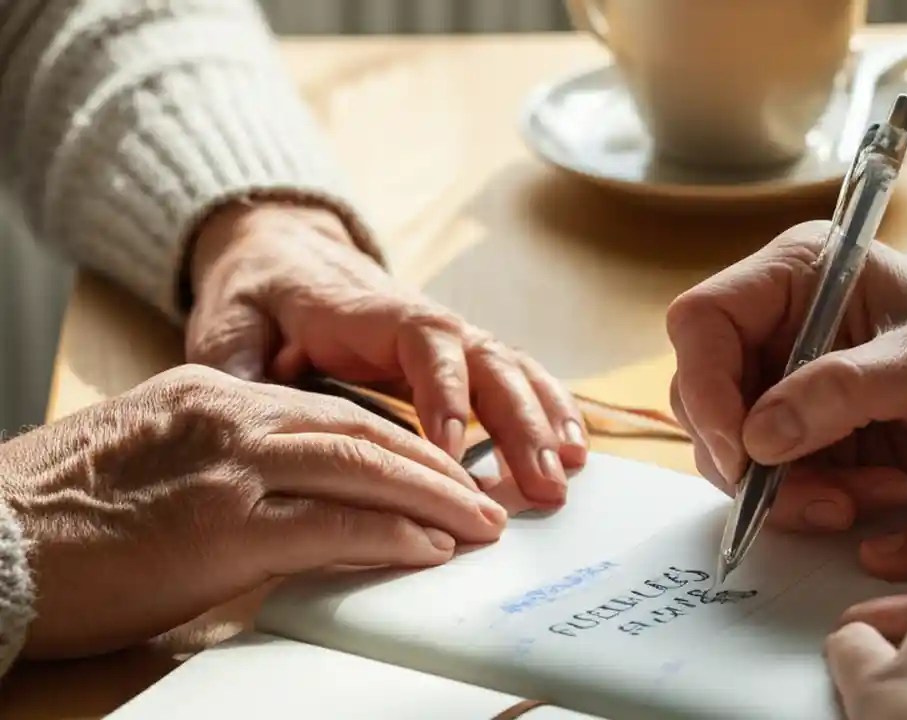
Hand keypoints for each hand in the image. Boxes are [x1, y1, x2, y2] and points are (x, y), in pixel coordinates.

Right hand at [0, 365, 506, 658]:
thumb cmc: (57, 517)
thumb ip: (227, 463)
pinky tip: (430, 547)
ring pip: (362, 466)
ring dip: (434, 496)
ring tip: (480, 521)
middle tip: (483, 493)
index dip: (395, 442)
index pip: (329, 412)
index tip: (437, 466)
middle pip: (361, 431)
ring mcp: (228, 465)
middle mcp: (228, 416)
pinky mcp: (223, 524)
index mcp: (211, 394)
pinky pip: (333, 523)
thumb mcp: (154, 461)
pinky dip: (391, 533)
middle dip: (433, 465)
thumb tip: (293, 498)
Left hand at [187, 202, 586, 505]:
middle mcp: (423, 322)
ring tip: (570, 473)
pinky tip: (575, 446)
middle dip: (520, 422)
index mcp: (370, 311)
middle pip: (488, 362)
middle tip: (542, 482)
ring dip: (544, 421)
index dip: (443, 392)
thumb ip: (234, 367)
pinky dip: (549, 407)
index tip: (451, 449)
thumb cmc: (257, 293)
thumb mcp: (225, 324)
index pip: (424, 342)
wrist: (283, 254)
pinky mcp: (457, 357)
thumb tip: (243, 420)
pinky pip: (514, 377)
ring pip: (511, 372)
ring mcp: (448, 338)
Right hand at [666, 221, 906, 530]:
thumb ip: (840, 392)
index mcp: (804, 273)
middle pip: (706, 392)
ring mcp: (799, 386)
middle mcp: (789, 325)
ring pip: (736, 447)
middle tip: (805, 495)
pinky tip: (874, 497)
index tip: (740, 448)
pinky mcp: (819, 439)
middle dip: (748, 453)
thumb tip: (755, 438)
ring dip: (786, 488)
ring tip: (860, 498)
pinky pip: (776, 481)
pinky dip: (811, 503)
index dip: (705, 385)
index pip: (705, 321)